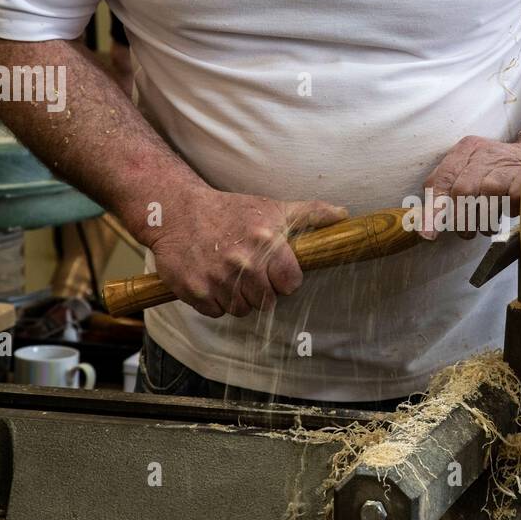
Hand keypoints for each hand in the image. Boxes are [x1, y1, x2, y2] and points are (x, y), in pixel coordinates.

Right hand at [141, 186, 346, 317]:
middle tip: (249, 271)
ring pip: (242, 310)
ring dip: (238, 297)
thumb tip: (344, 216)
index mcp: (265, 241)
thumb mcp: (271, 207)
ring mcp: (216, 278)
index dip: (284, 279)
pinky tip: (211, 279)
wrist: (177, 212)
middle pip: (267, 302)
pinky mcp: (194, 291)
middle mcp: (242, 262)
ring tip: (230, 274)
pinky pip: (216, 312)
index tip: (275, 270)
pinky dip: (215, 301)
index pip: (290, 283)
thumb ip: (311, 213)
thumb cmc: (230, 211)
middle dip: (261, 290)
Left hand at [420, 135, 520, 240]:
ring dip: (485, 219)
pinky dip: (507, 211)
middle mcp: (483, 153)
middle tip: (466, 233)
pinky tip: (507, 212)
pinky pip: (512, 199)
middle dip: (461, 219)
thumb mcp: (469, 169)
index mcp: (465, 150)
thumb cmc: (496, 170)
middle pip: (462, 190)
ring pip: (487, 194)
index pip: (441, 180)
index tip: (429, 234)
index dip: (433, 209)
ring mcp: (506, 163)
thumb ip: (445, 189)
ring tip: (487, 226)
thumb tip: (425, 224)